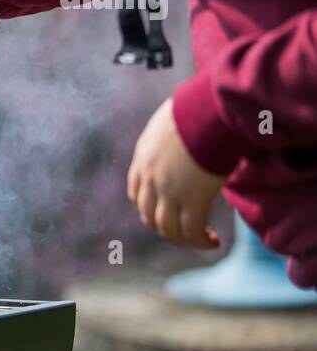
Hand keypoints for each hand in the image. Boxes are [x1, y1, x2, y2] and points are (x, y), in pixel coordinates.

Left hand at [127, 97, 224, 248]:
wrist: (208, 112)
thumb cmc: (198, 109)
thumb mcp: (173, 121)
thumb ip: (174, 136)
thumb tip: (192, 133)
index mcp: (143, 159)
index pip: (137, 193)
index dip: (150, 206)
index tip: (169, 210)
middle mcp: (150, 178)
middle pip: (148, 215)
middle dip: (166, 227)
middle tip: (187, 231)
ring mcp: (168, 191)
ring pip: (167, 229)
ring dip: (184, 239)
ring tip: (203, 240)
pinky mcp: (190, 200)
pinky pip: (191, 231)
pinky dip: (200, 241)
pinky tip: (213, 241)